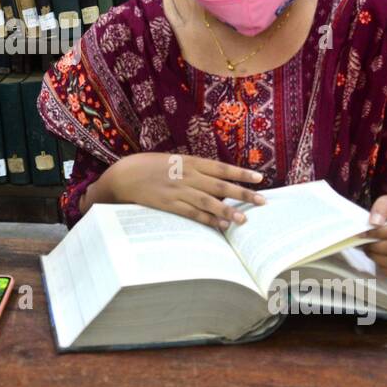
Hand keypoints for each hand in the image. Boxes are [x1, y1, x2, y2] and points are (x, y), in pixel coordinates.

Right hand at [95, 153, 267, 230]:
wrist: (124, 176)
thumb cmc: (148, 166)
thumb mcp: (172, 161)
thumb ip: (192, 168)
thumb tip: (213, 178)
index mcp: (189, 161)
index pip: (221, 168)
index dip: (241, 173)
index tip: (259, 178)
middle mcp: (187, 175)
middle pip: (221, 185)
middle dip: (243, 193)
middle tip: (262, 201)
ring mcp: (178, 191)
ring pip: (209, 202)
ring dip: (228, 211)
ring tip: (244, 220)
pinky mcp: (169, 205)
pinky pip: (192, 214)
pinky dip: (208, 220)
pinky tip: (221, 226)